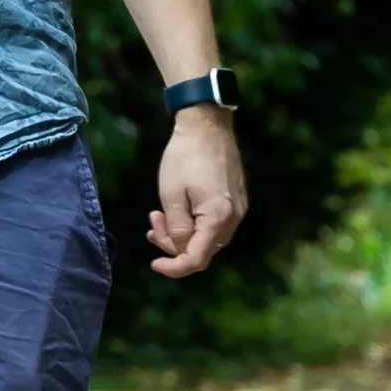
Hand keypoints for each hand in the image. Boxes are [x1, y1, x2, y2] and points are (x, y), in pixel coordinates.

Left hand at [146, 108, 247, 277]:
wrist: (207, 123)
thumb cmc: (185, 156)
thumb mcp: (171, 195)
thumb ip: (176, 228)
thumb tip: (180, 250)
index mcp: (218, 217)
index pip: (196, 259)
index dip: (173, 268)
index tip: (153, 264)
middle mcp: (234, 217)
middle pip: (202, 251)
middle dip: (174, 245)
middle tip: (152, 224)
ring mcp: (237, 209)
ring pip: (207, 238)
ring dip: (182, 234)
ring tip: (158, 216)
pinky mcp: (235, 200)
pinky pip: (214, 224)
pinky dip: (194, 224)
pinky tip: (176, 211)